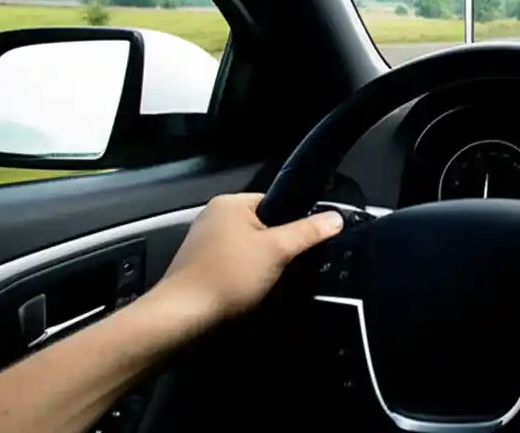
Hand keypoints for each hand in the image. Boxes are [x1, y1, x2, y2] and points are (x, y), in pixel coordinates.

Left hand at [154, 193, 343, 322]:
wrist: (182, 316)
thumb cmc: (229, 276)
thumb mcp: (277, 251)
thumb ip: (308, 232)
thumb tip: (337, 217)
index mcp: (229, 202)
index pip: (275, 202)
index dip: (293, 223)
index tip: (302, 245)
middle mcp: (213, 216)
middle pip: (262, 226)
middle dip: (277, 247)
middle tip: (289, 266)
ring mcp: (202, 242)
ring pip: (248, 248)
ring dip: (261, 264)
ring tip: (270, 282)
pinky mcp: (198, 266)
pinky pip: (233, 264)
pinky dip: (244, 276)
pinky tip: (249, 291)